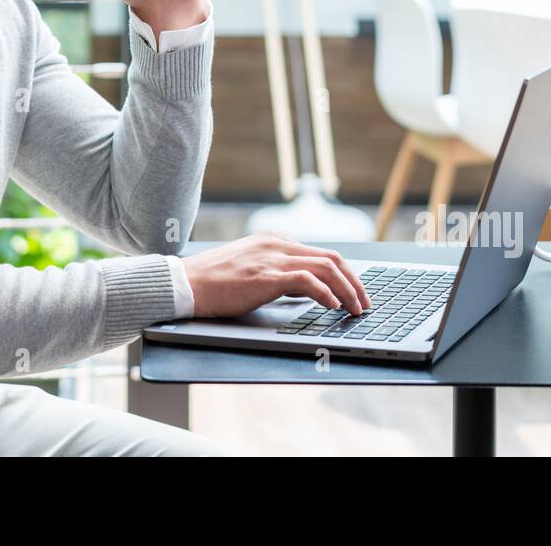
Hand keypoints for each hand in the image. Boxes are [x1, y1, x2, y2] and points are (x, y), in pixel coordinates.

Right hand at [179, 232, 370, 318]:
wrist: (186, 284)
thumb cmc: (214, 282)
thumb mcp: (251, 268)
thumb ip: (277, 273)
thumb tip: (306, 290)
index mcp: (274, 240)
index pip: (322, 253)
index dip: (345, 273)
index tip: (355, 291)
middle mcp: (277, 244)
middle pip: (332, 257)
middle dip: (355, 281)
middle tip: (364, 303)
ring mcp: (272, 258)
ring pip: (326, 268)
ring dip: (347, 290)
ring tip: (355, 309)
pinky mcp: (267, 276)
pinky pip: (308, 281)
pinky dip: (326, 293)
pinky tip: (333, 307)